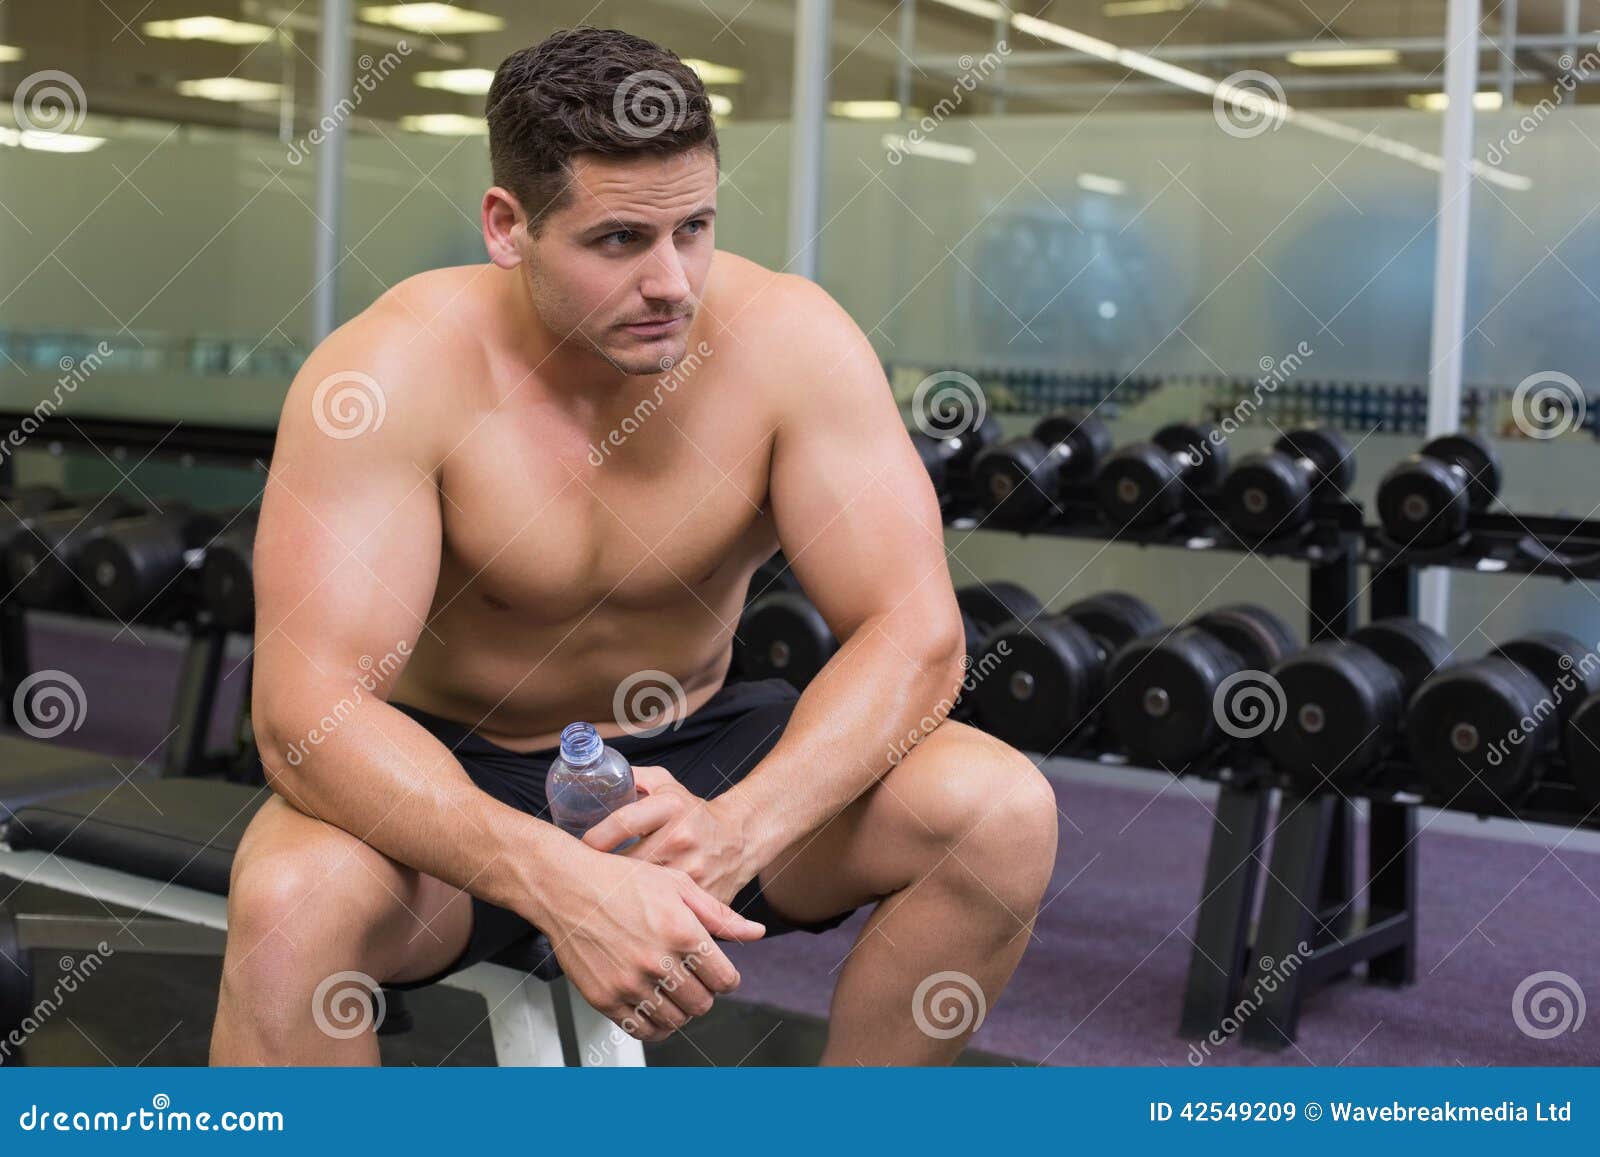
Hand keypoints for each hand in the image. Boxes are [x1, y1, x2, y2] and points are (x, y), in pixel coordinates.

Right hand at [539, 843, 764, 1041]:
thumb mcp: (677, 885)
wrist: (566, 888)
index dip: (726, 978)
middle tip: (693, 978)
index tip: (718, 974)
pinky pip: (642, 1030)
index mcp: (682, 933)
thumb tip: (756, 932)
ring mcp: (630, 984)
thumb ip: (719, 915)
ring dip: (680, 1010)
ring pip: (675, 1021)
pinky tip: (653, 1006)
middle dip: (704, 992)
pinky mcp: (605, 999)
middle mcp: (658, 962)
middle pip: (702, 1004)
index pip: (725, 980)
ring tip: (672, 991)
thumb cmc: (620, 881)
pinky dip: (654, 1025)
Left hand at [582, 765, 757, 904]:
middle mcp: (682, 838)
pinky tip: (635, 912)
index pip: (623, 822)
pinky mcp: (702, 896)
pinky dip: (648, 911)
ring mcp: (693, 870)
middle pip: (628, 862)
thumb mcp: (667, 785)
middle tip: (584, 877)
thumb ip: (632, 778)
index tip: (580, 847)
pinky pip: (665, 909)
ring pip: (643, 891)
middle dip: (603, 872)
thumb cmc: (694, 813)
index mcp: (671, 807)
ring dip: (622, 894)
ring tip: (604, 895)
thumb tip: (593, 775)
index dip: (595, 838)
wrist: (740, 837)